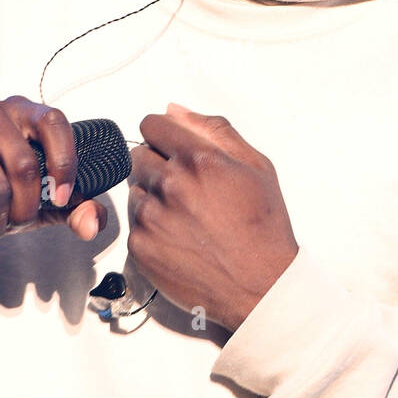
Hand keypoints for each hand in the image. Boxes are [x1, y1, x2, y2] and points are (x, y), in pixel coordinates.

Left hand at [127, 104, 298, 331]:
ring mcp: (151, 217)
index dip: (164, 136)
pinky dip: (150, 227)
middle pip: (138, 156)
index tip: (173, 150)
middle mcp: (170, 184)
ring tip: (185, 217)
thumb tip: (175, 110)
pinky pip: (134, 222)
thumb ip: (213, 131)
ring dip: (153, 197)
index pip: (152, 124)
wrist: (260, 287)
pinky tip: (179, 237)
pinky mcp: (140, 246)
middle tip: (187, 189)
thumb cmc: (263, 229)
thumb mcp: (256, 166)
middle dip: (158, 166)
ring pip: (134, 189)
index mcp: (198, 159)